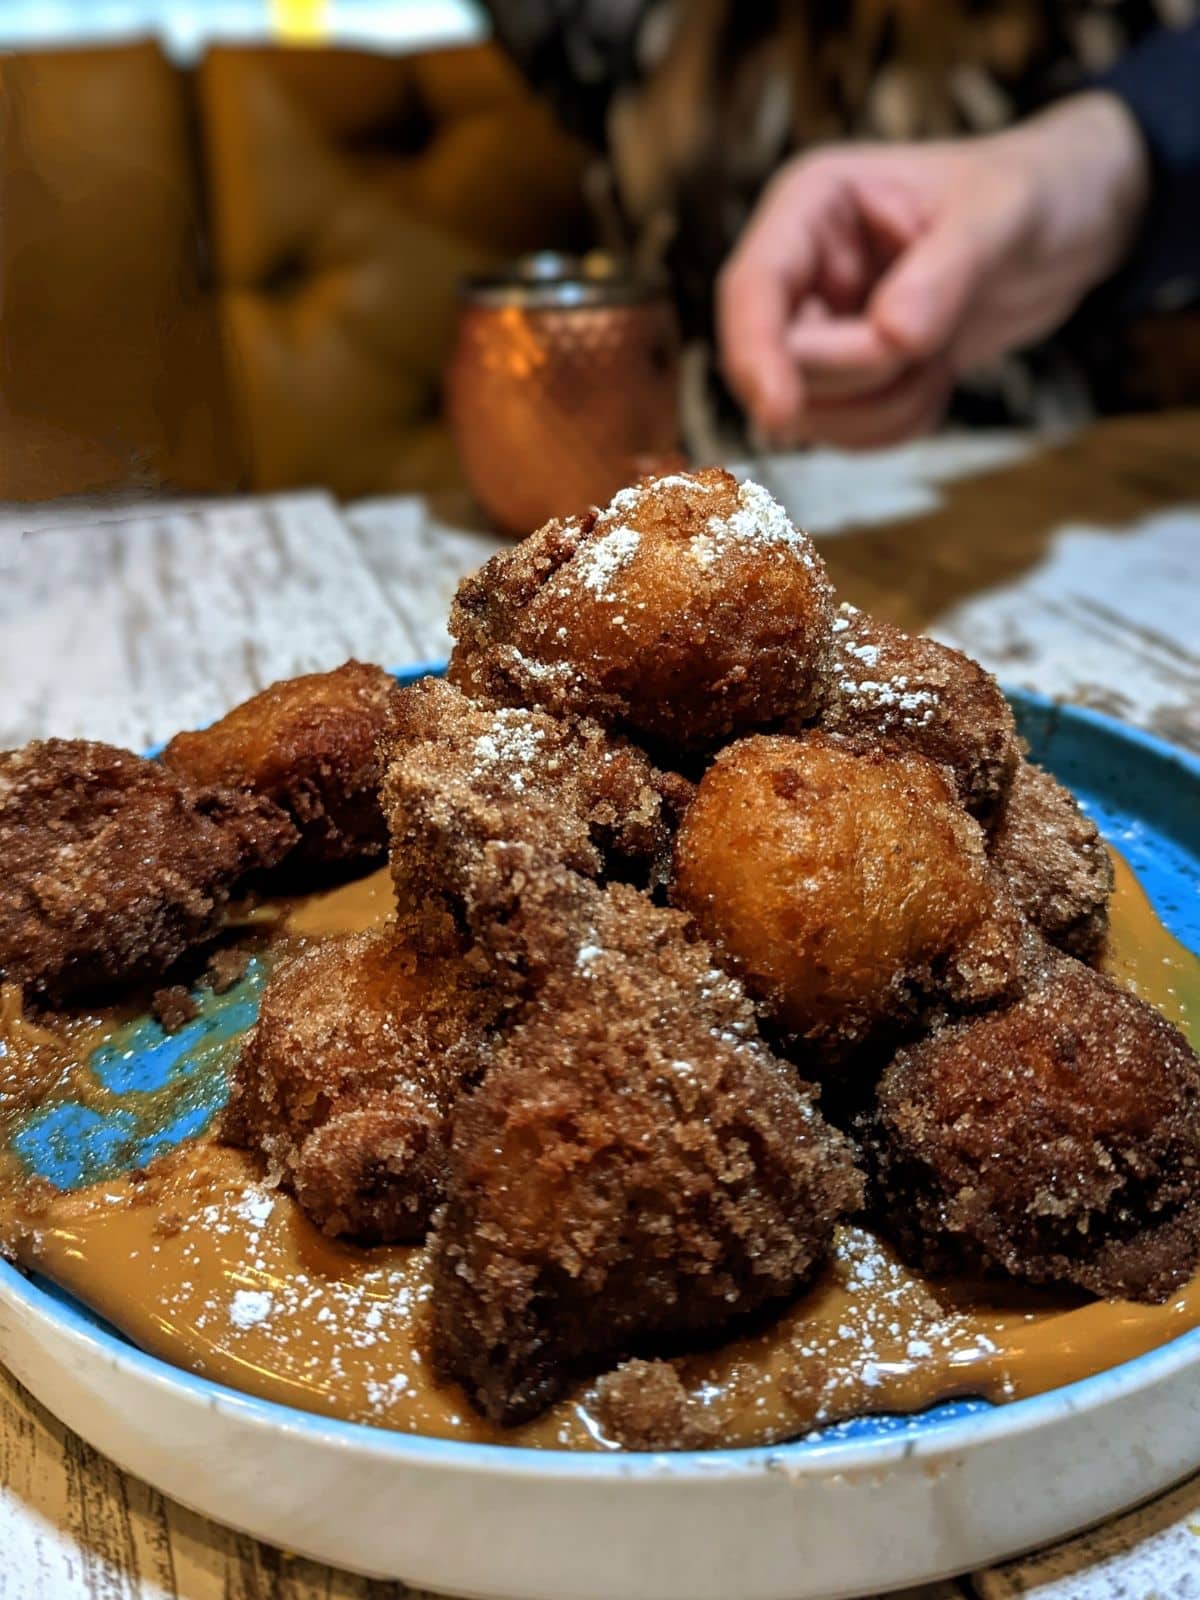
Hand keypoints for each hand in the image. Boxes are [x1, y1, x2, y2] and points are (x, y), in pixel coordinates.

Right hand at [717, 92, 1149, 448]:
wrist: (1062, 226)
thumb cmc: (1030, 192)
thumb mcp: (1002, 215)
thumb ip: (948, 271)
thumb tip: (892, 336)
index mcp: (813, 205)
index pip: (751, 288)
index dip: (754, 354)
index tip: (780, 412)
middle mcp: (801, 269)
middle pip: (781, 363)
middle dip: (865, 375)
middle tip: (936, 343)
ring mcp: (818, 327)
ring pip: (811, 413)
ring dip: (887, 406)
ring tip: (944, 351)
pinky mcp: (844, 376)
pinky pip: (847, 434)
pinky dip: (899, 423)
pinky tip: (936, 374)